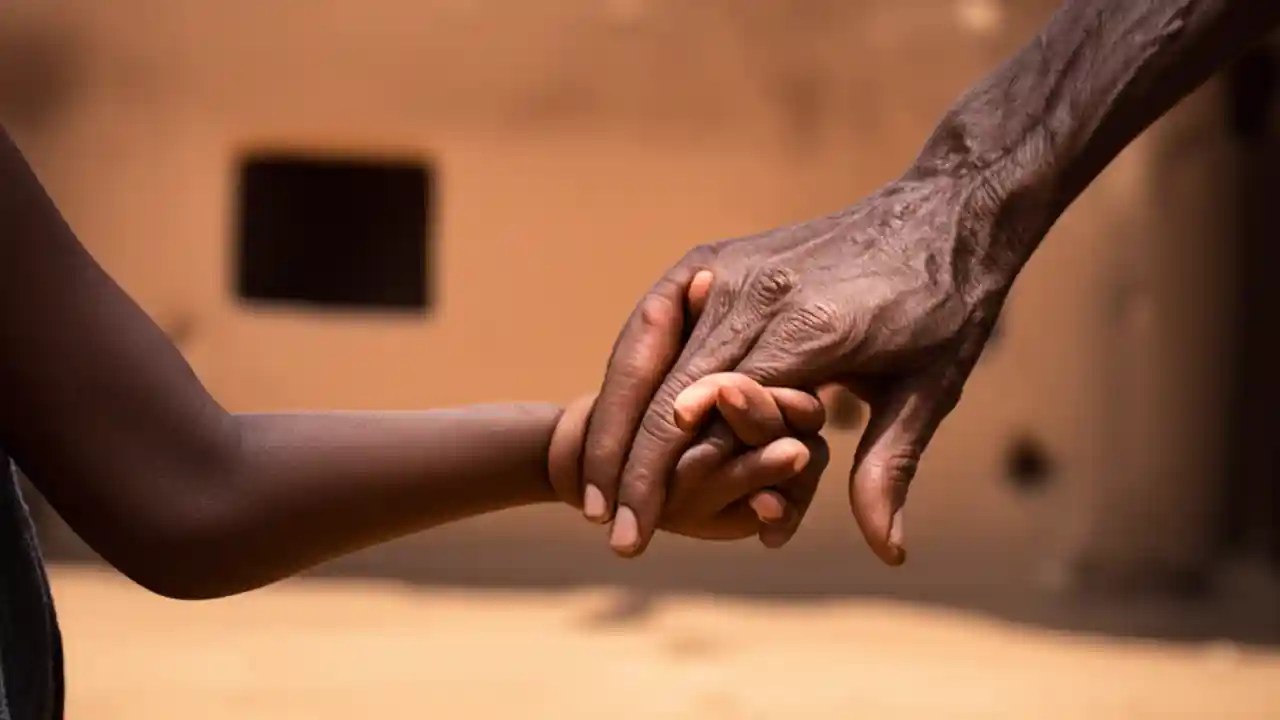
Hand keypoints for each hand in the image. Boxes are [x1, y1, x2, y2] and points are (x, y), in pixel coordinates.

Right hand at [584, 171, 1022, 562]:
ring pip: (644, 348)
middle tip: (600, 526)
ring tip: (589, 482)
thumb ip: (889, 467)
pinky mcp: (721, 257)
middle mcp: (753, 291)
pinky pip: (659, 319)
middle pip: (660, 387)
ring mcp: (730, 266)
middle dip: (620, 463)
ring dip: (610, 419)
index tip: (635, 535)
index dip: (657, 481)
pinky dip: (630, 372)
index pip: (702, 416)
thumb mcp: (931, 389)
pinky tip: (614, 416)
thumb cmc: (947, 304)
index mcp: (804, 329)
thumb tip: (885, 552)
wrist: (943, 208)